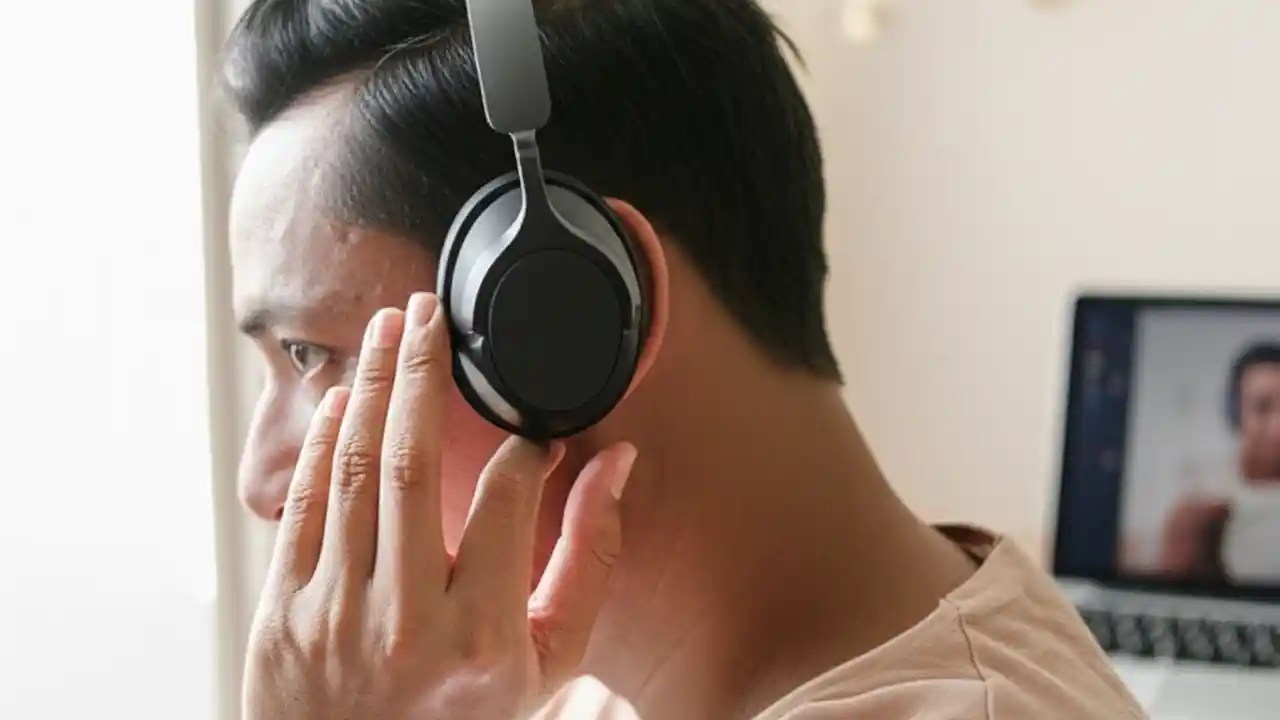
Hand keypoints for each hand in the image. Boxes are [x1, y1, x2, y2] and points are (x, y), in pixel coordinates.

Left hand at [243, 292, 637, 719]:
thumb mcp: (552, 660)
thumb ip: (589, 558)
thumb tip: (616, 464)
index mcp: (486, 636)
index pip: (509, 498)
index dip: (528, 443)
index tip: (534, 424)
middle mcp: (406, 621)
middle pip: (414, 461)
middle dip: (423, 370)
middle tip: (429, 310)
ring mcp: (335, 614)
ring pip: (354, 470)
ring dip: (371, 385)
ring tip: (388, 327)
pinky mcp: (284, 611)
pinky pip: (304, 505)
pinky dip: (323, 441)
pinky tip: (343, 396)